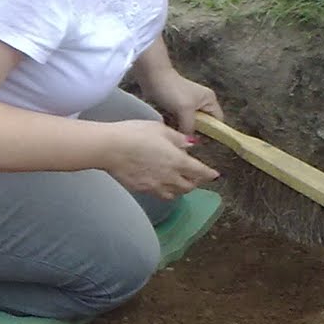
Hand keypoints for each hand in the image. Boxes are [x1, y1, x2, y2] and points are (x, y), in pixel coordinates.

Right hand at [105, 119, 219, 199]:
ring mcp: (154, 185)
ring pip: (174, 194)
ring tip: (179, 183)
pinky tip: (160, 185)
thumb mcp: (160, 129)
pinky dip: (164, 191)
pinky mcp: (141, 189)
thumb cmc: (135, 134)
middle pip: (188, 187)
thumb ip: (178, 138)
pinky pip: (158, 194)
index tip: (214, 175)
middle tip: (195, 177)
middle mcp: (169, 177)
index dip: (209, 174)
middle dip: (194, 183)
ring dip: (180, 190)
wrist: (109, 148)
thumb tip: (190, 144)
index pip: (200, 172)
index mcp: (178, 161)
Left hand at [146, 70, 222, 134]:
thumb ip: (190, 126)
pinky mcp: (175, 108)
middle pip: (202, 124)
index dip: (213, 132)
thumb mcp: (184, 109)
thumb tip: (190, 140)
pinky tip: (168, 126)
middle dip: (194, 131)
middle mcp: (201, 103)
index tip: (203, 142)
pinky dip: (174, 125)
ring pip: (188, 124)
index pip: (217, 120)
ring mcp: (187, 106)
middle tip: (186, 139)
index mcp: (209, 101)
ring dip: (181, 129)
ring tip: (174, 131)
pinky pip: (178, 122)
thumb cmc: (172, 90)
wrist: (152, 78)